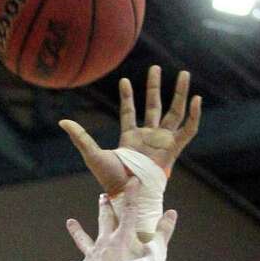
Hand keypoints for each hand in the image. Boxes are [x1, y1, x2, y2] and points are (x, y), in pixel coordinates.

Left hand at [41, 182, 176, 260]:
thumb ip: (164, 232)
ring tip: (70, 222)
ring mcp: (92, 256)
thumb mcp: (158, 252)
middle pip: (104, 220)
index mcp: (124, 235)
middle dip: (104, 207)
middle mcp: (105, 241)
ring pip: (83, 240)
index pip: (129, 210)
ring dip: (76, 231)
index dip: (132, 194)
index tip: (133, 180)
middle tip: (102, 196)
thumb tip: (172, 212)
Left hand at [60, 66, 201, 197]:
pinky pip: (188, 130)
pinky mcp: (173, 148)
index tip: (124, 80)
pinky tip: (197, 99)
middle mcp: (148, 138)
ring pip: (174, 112)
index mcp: (131, 139)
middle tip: (156, 68)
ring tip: (185, 74)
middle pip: (154, 107)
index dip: (127, 97)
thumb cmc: (111, 179)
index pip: (129, 113)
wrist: (129, 192)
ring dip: (180, 93)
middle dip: (155, 87)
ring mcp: (162, 142)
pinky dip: (194, 116)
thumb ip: (80, 137)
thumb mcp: (93, 154)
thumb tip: (62, 121)